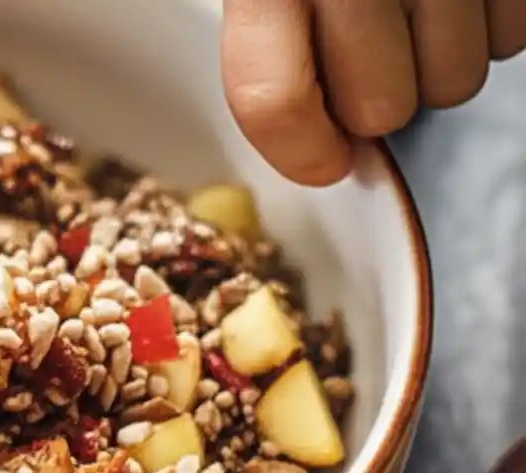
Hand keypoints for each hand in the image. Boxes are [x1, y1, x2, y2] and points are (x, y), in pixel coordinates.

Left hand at [223, 0, 525, 185]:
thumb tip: (308, 144)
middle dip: (372, 105)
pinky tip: (460, 0)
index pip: (272, 99)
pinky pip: (511, 41)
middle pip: (376, 108)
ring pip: (451, 85)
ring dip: (433, 71)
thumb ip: (268, 48)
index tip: (320, 159)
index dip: (298, 151)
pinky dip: (490, 30)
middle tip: (367, 61)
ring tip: (415, 23)